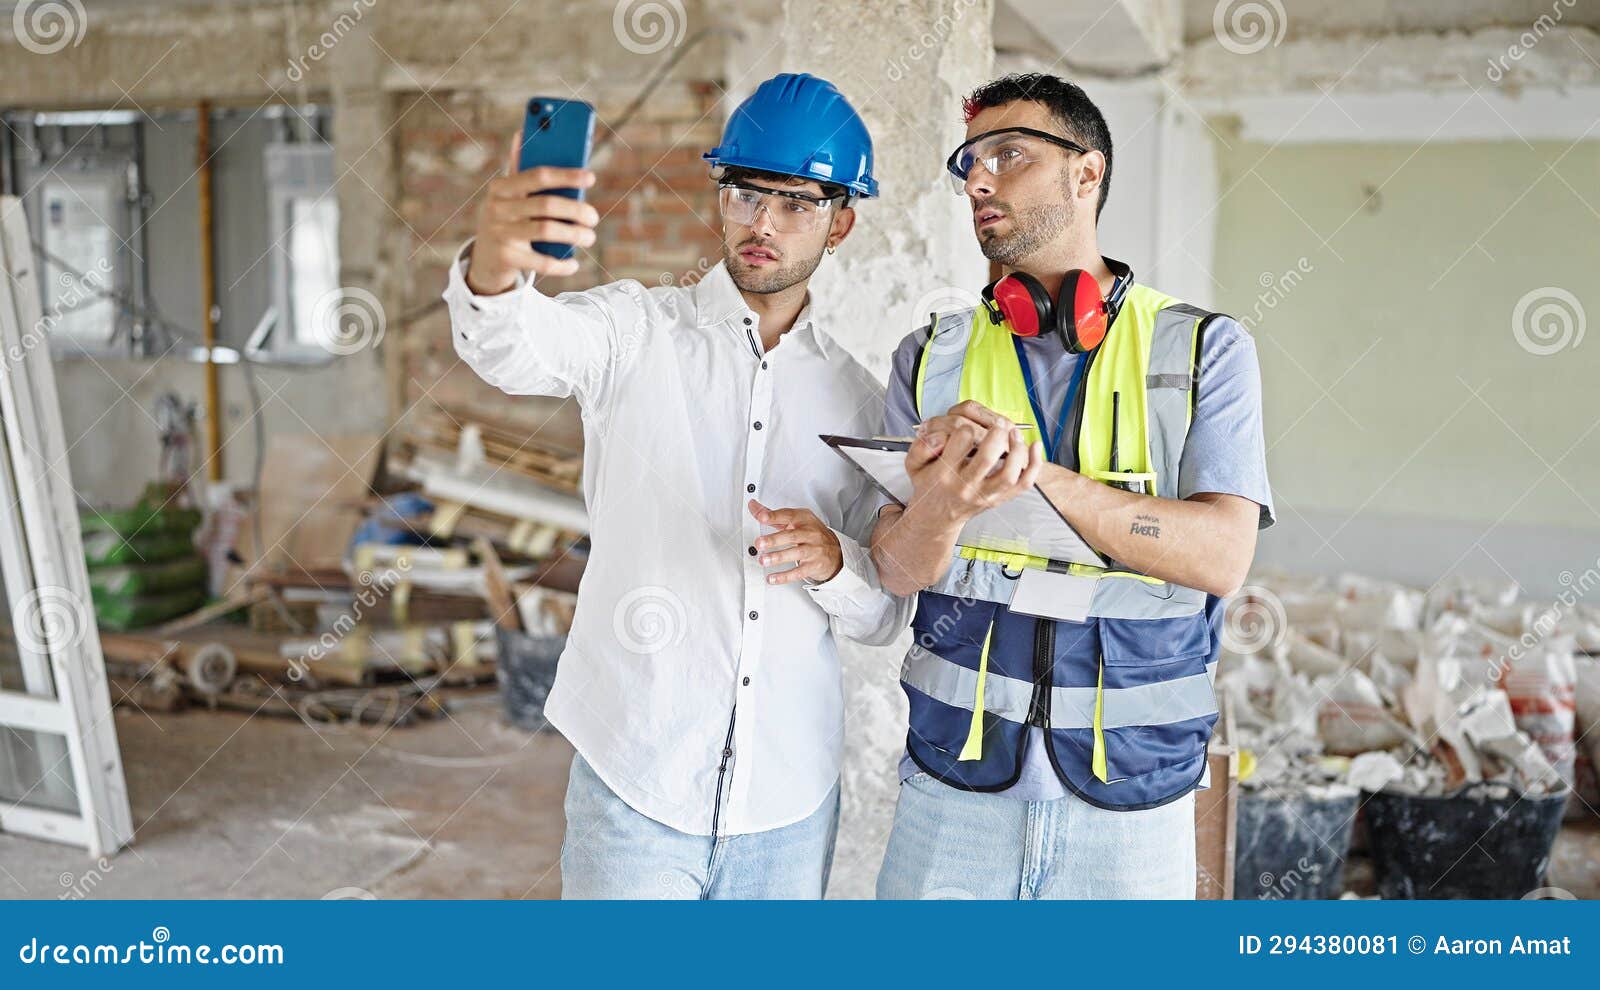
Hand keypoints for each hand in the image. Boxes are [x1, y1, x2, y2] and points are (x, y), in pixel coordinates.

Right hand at [466, 131, 599, 292]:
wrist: (484, 258)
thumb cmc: (505, 217)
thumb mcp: (507, 194)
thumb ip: (518, 168)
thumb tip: (522, 132)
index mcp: (500, 187)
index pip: (538, 175)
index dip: (566, 175)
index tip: (590, 177)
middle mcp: (497, 208)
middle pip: (546, 205)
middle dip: (576, 210)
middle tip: (593, 217)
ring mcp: (499, 234)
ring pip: (546, 231)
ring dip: (574, 235)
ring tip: (589, 237)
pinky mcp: (505, 259)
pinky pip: (540, 262)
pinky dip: (561, 264)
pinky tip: (573, 262)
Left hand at [748, 500, 842, 585]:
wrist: (835, 552)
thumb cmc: (811, 534)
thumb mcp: (796, 521)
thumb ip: (773, 516)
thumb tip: (753, 506)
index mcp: (803, 519)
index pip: (788, 515)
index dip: (774, 516)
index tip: (761, 517)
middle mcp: (809, 534)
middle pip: (792, 536)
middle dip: (774, 540)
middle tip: (759, 543)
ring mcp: (813, 550)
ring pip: (796, 554)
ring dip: (778, 557)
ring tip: (763, 560)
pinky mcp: (813, 566)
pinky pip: (798, 572)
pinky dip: (784, 576)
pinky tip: (772, 578)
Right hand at [905, 401, 1043, 524]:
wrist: (936, 517)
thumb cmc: (929, 485)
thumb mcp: (913, 466)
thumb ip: (921, 445)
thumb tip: (940, 435)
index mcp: (945, 474)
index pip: (961, 441)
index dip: (966, 427)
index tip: (965, 428)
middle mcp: (966, 486)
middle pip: (988, 457)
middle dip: (996, 434)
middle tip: (997, 425)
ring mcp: (986, 495)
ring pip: (1010, 474)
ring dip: (1016, 449)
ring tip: (1013, 434)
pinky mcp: (999, 499)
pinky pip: (1023, 484)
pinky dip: (1034, 465)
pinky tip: (1034, 447)